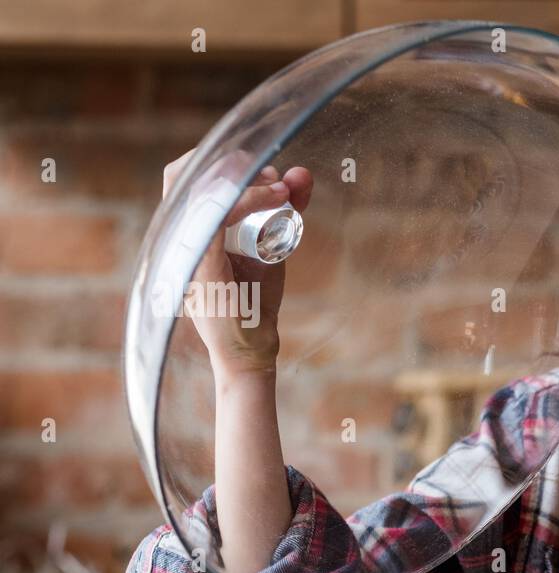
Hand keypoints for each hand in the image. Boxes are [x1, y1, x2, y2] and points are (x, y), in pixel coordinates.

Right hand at [162, 147, 313, 376]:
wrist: (252, 347)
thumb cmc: (255, 300)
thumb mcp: (272, 245)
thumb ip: (285, 210)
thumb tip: (301, 174)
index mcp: (188, 229)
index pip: (185, 176)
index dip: (221, 161)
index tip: (265, 169)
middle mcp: (179, 235)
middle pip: (180, 174)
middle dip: (229, 163)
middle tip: (272, 173)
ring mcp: (185, 249)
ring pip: (196, 188)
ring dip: (242, 179)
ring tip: (280, 186)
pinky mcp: (201, 263)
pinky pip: (216, 216)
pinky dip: (247, 201)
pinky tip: (275, 200)